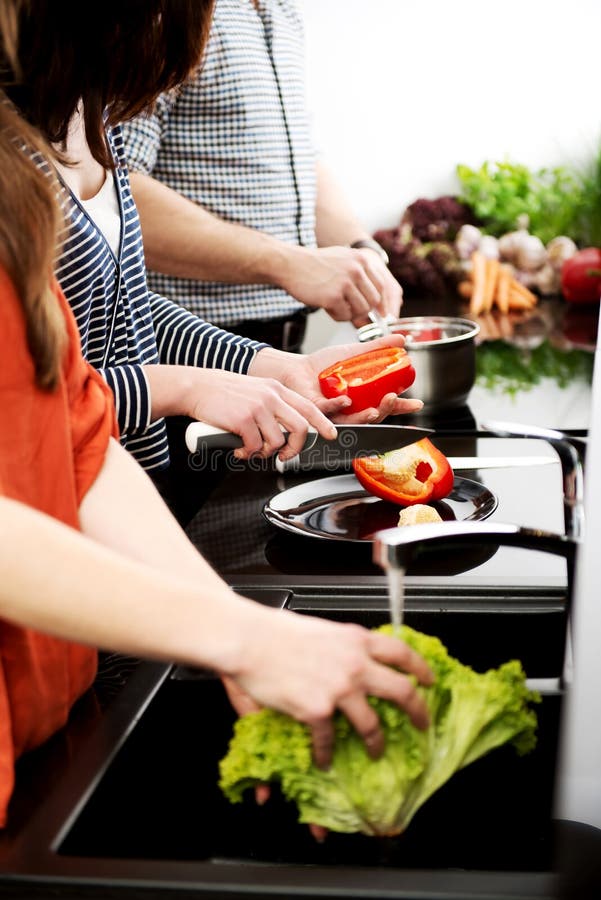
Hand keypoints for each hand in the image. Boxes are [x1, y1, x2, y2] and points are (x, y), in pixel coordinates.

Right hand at [181, 367, 337, 460]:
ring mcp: (258, 407)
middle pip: (299, 428)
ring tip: (253, 450)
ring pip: (276, 441)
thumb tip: (284, 432)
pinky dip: (248, 453)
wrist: (196, 387)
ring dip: (265, 453)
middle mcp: (271, 397)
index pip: (308, 407)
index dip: (322, 423)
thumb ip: (272, 406)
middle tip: (284, 456)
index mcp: (276, 389)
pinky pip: (255, 446)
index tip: (330, 435)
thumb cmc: (223, 392)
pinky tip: (240, 449)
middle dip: (294, 449)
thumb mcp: (255, 390)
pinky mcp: (243, 419)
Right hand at [227, 604, 433, 770]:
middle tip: (421, 723)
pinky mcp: (318, 709)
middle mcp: (354, 664)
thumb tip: (351, 658)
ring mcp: (339, 688)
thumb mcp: (321, 630)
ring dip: (377, 742)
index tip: (429, 679)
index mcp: (355, 640)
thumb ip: (342, 646)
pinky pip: (330, 739)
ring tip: (376, 751)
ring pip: (372, 724)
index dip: (421, 668)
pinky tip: (325, 760)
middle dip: (417, 711)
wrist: (248, 640)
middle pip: (401, 690)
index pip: (401, 652)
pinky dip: (327, 753)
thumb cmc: (275, 631)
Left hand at [250, 335, 423, 423]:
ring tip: (377, 408)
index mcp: (364, 398)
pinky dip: (339, 406)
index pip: (388, 405)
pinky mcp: (318, 412)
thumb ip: (378, 348)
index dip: (403, 407)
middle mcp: (352, 410)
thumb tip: (402, 339)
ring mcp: (336, 414)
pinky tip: (346, 400)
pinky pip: (330, 412)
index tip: (417, 403)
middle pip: (375, 416)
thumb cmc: (324, 366)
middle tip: (394, 399)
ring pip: (355, 421)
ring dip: (368, 416)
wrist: (297, 368)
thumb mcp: (355, 353)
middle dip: (388, 410)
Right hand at [281, 246, 401, 322]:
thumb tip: (376, 301)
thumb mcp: (343, 260)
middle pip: (373, 301)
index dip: (377, 302)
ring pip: (361, 310)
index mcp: (362, 260)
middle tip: (350, 310)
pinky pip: (344, 316)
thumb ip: (360, 274)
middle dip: (363, 310)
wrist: (290, 264)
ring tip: (336, 307)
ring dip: (350, 314)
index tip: (372, 312)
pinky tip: (327, 307)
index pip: (381, 286)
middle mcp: (357, 270)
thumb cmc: (314, 265)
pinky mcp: (333, 296)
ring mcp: (346, 283)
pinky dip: (337, 316)